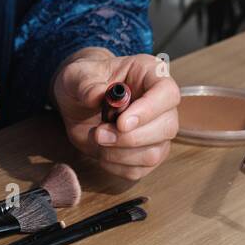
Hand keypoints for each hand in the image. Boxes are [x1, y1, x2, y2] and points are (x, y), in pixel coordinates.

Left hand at [50, 48, 180, 181]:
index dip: (149, 110)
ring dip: (120, 153)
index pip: (167, 93)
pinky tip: (101, 150)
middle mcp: (160, 103)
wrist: (77, 102)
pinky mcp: (147, 152)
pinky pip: (139, 169)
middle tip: (99, 133)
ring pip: (154, 153)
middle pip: (167, 127)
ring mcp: (157, 130)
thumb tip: (97, 95)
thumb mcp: (76, 75)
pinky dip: (116, 165)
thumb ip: (85, 84)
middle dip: (129, 138)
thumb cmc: (83, 81)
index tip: (121, 123)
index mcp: (150, 74)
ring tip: (97, 138)